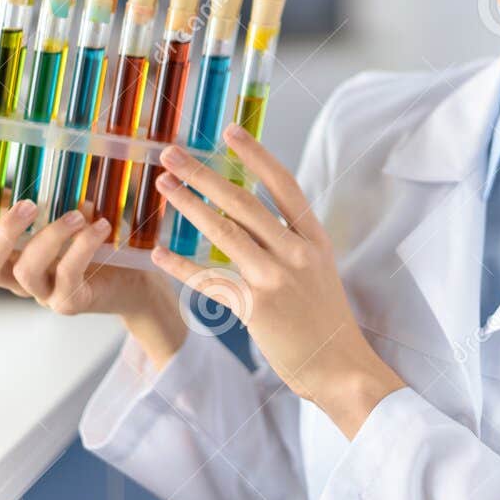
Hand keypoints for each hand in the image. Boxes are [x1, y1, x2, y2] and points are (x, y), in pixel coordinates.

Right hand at [0, 200, 185, 363]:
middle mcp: (16, 277)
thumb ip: (40, 195)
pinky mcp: (72, 302)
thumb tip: (19, 154)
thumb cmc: (96, 239)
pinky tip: (100, 226)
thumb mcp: (64, 213)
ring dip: (51, 237)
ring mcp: (42, 294)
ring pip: (27, 271)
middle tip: (26, 204)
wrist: (139, 281)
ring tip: (79, 212)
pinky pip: (69, 277)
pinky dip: (83, 248)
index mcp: (7, 254)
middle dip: (0, 234)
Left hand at [148, 125, 404, 437]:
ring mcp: (277, 278)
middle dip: (204, 174)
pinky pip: (211, 280)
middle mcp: (297, 252)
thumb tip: (250, 220)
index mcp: (314, 240)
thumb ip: (288, 245)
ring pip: (225, 231)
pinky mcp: (257, 307)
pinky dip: (182, 266)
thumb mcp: (319, 272)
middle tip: (172, 153)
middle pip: (244, 201)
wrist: (341, 368)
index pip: (284, 184)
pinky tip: (157, 254)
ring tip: (163, 186)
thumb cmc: (326, 323)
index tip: (230, 131)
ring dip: (189, 205)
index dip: (256, 155)